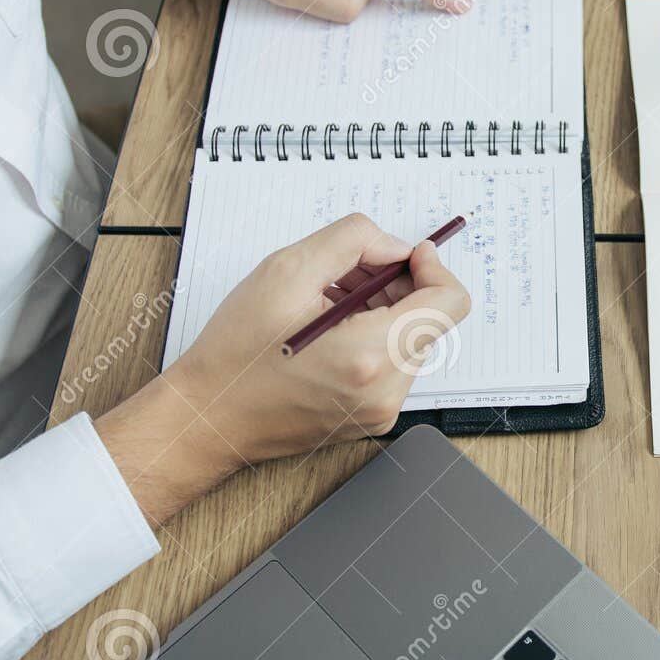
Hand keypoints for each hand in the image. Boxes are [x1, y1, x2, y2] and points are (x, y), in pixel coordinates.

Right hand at [96, 213, 469, 523]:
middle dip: (395, 285)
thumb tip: (396, 248)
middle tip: (344, 275)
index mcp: (370, 354)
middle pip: (429, 318)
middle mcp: (385, 390)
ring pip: (411, 339)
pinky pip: (393, 364)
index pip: (449, 301)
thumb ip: (354, 241)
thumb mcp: (287, 270)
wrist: (210, 418)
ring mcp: (381, 410)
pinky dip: (372, 337)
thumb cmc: (236, 353)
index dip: (432, 267)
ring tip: (327, 303)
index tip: (407, 254)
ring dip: (382, 310)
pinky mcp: (372, 418)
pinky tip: (328, 331)